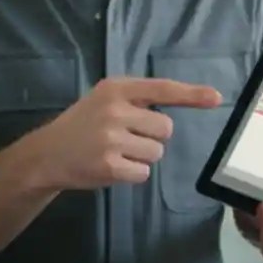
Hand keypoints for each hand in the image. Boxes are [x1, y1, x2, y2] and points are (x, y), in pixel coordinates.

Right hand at [27, 77, 221, 190]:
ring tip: (116, 152)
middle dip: (152, 137)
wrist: (46, 154)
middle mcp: (115, 110)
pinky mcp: (110, 165)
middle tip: (126, 138)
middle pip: (165, 128)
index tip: (216, 98)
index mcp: (116, 88)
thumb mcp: (104, 100)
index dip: (191, 94)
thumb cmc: (82, 124)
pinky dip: (133, 173)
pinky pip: (143, 173)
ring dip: (142, 157)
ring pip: (156, 153)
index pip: (161, 88)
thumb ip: (136, 100)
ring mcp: (112, 138)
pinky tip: (111, 166)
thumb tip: (183, 103)